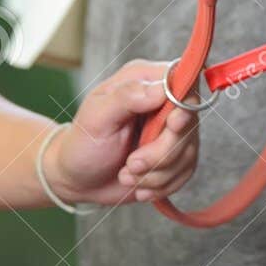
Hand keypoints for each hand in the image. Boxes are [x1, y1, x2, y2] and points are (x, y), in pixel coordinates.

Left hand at [43, 60, 198, 205]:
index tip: (172, 126)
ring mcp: (172, 131)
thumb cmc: (82, 143)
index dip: (184, 105)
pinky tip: (138, 184)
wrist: (76, 179)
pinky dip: (160, 185)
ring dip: (156, 173)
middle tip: (131, 163)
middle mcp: (164, 103)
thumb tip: (161, 89)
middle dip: (162, 152)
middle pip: (189, 123)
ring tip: (127, 173)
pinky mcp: (175, 157)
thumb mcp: (96, 117)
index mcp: (146, 80)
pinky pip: (185, 172)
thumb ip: (127, 96)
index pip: (184, 83)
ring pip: (188, 152)